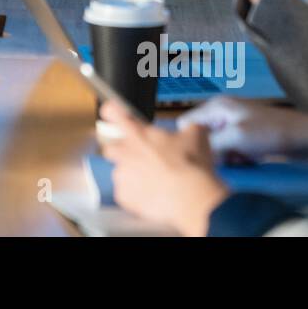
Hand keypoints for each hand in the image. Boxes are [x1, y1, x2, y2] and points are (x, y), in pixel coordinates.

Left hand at [98, 102, 228, 236]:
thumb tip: (197, 129)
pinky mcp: (124, 196)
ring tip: (152, 180)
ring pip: (119, 172)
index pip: (114, 113)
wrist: (189, 197)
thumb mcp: (196, 137)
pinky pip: (125, 193)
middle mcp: (125, 152)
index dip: (112, 111)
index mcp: (139, 134)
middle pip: (110, 146)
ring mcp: (122, 175)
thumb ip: (191, 129)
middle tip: (139, 155)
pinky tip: (151, 195)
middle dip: (121, 150)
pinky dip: (135, 195)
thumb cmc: (190, 166)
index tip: (112, 112)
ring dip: (132, 174)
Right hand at [177, 96, 307, 162]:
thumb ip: (210, 143)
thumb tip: (195, 154)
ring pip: (215, 147)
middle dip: (210, 151)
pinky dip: (235, 159)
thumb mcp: (236, 137)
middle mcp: (222, 113)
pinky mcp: (244, 137)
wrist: (305, 138)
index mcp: (217, 106)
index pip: (187, 123)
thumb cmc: (273, 132)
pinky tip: (248, 161)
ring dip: (224, 157)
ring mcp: (234, 125)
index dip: (189, 141)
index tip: (200, 156)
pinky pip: (229, 152)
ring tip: (240, 159)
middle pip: (201, 137)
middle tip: (227, 158)